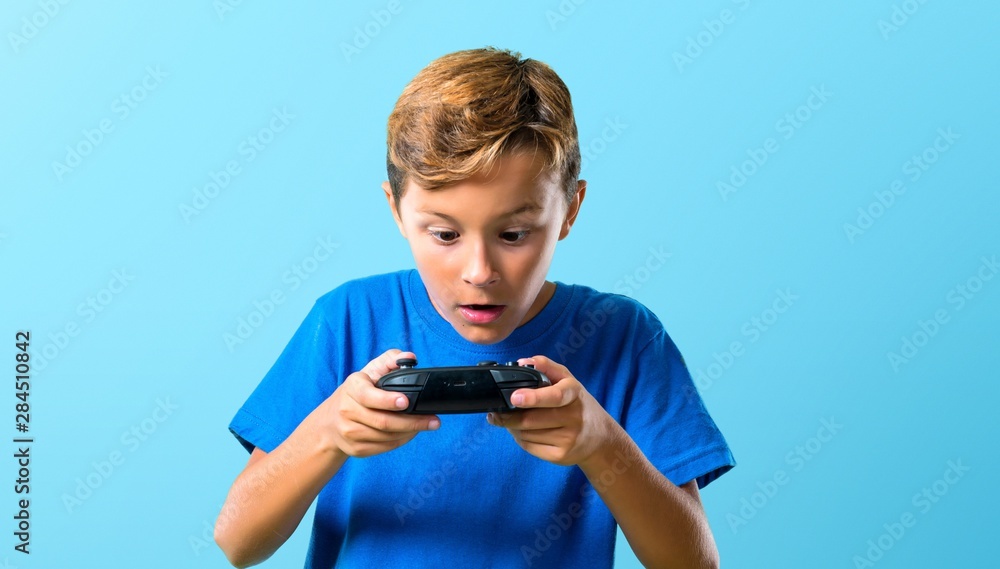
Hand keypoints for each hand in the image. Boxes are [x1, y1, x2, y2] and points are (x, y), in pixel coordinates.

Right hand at [314, 349, 439, 458]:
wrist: (330, 421)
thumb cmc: (357, 392)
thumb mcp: (370, 371)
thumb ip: (391, 360)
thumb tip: (410, 357)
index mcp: (352, 389)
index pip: (368, 396)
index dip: (388, 400)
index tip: (406, 402)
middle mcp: (347, 411)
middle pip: (383, 422)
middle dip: (412, 422)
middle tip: (433, 421)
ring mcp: (350, 432)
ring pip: (386, 437)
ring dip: (410, 432)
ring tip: (426, 425)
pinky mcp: (355, 449)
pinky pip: (384, 448)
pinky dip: (401, 441)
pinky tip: (411, 433)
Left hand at [487, 355, 615, 466]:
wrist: (601, 438)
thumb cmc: (578, 404)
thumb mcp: (568, 380)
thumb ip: (546, 366)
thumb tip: (522, 362)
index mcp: (574, 394)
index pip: (555, 396)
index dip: (533, 398)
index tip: (514, 398)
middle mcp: (574, 417)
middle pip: (530, 420)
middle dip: (508, 417)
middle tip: (497, 413)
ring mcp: (568, 439)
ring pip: (526, 434)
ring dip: (513, 428)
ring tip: (512, 421)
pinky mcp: (560, 456)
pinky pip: (529, 447)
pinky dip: (519, 439)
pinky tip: (522, 432)